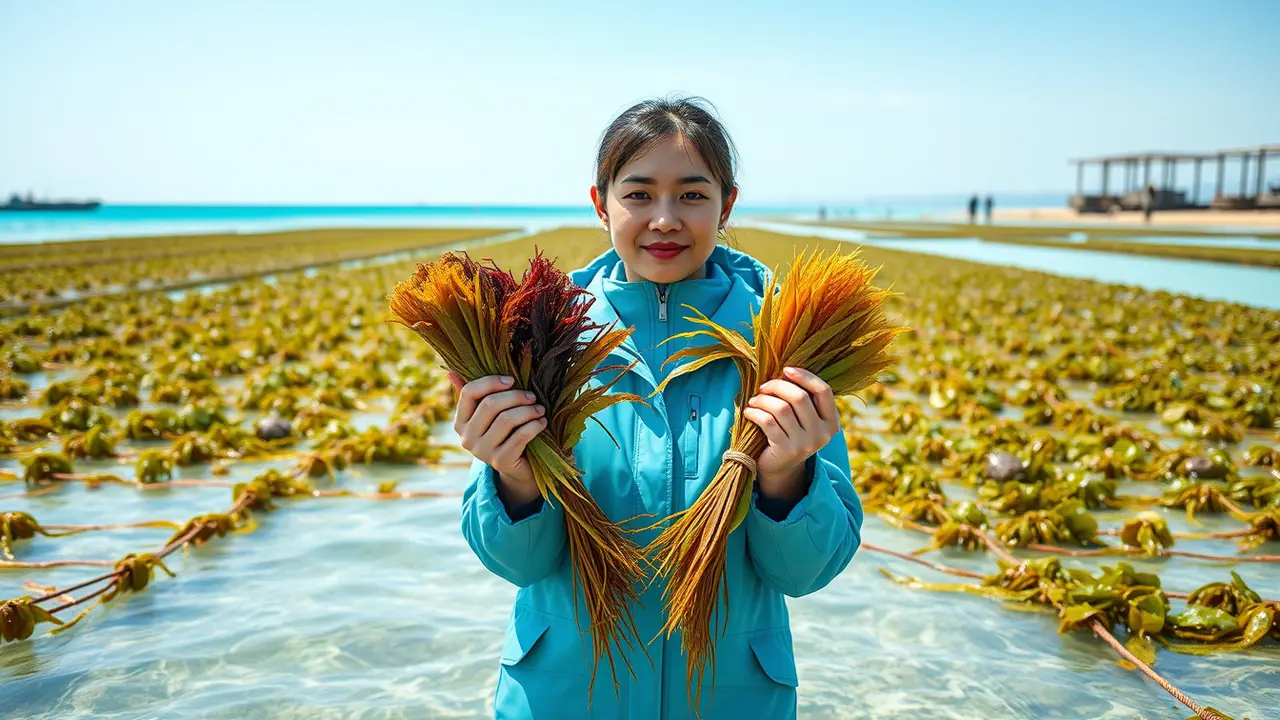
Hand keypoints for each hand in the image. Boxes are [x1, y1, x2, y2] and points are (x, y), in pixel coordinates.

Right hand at [448, 371, 545, 504]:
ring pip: (506, 419)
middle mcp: (466, 437)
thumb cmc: (503, 434)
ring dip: (528, 410)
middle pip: (490, 405)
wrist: (517, 469)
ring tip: (540, 409)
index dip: (491, 381)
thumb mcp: (487, 415)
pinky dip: (534, 425)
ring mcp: (482, 452)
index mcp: (460, 421)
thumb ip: (472, 394)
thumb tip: (450, 372)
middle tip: (533, 396)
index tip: (512, 380)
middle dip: (516, 396)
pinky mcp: (500, 461)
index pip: (469, 392)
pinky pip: (520, 436)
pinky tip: (542, 422)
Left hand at [743, 367, 838, 498]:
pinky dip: (755, 413)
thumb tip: (785, 370)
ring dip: (763, 400)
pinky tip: (749, 412)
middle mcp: (822, 434)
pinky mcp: (786, 451)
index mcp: (831, 422)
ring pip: (782, 409)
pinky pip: (768, 422)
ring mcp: (805, 445)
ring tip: (754, 401)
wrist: (780, 468)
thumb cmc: (789, 433)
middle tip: (763, 388)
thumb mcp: (802, 418)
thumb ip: (802, 398)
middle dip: (777, 386)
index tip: (786, 370)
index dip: (805, 376)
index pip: (824, 391)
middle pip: (800, 397)